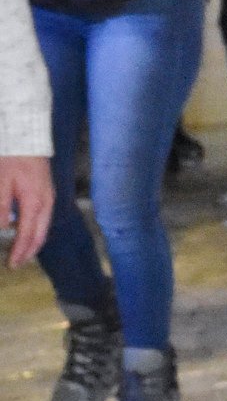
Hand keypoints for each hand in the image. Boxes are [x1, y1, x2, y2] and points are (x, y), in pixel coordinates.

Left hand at [0, 152, 51, 266]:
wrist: (26, 135)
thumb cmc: (12, 156)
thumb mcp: (1, 181)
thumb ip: (1, 207)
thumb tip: (3, 229)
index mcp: (36, 202)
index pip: (28, 234)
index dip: (19, 251)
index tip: (11, 265)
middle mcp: (46, 203)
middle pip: (40, 234)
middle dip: (28, 251)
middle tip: (16, 263)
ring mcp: (48, 197)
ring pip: (42, 226)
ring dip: (32, 241)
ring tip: (19, 250)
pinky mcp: (45, 191)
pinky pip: (41, 217)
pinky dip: (33, 228)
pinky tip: (22, 229)